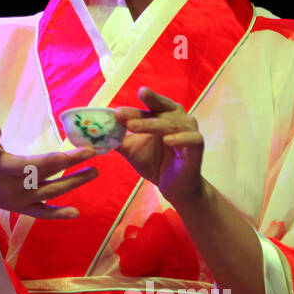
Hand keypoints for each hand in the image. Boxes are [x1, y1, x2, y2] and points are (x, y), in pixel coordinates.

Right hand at [0, 123, 98, 219]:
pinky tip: (76, 213)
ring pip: (51, 193)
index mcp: (4, 169)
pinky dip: (58, 214)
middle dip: (73, 166)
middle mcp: (14, 188)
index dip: (60, 159)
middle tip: (95, 154)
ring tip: (94, 172)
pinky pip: (42, 213)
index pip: (37, 165)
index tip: (79, 151)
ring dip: (74, 184)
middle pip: (49, 177)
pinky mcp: (22, 209)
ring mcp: (20, 201)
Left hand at [113, 86, 205, 207]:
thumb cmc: (155, 163)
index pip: (151, 105)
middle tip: (122, 112)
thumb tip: (95, 131)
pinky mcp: (197, 149)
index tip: (117, 111)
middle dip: (143, 108)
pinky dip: (181, 138)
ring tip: (133, 127)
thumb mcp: (132, 150)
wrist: (174, 188)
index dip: (135, 107)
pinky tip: (168, 140)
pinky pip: (193, 139)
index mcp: (165, 116)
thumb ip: (118, 138)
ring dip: (152, 124)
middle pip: (162, 109)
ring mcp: (190, 133)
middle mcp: (179, 120)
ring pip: (173, 124)